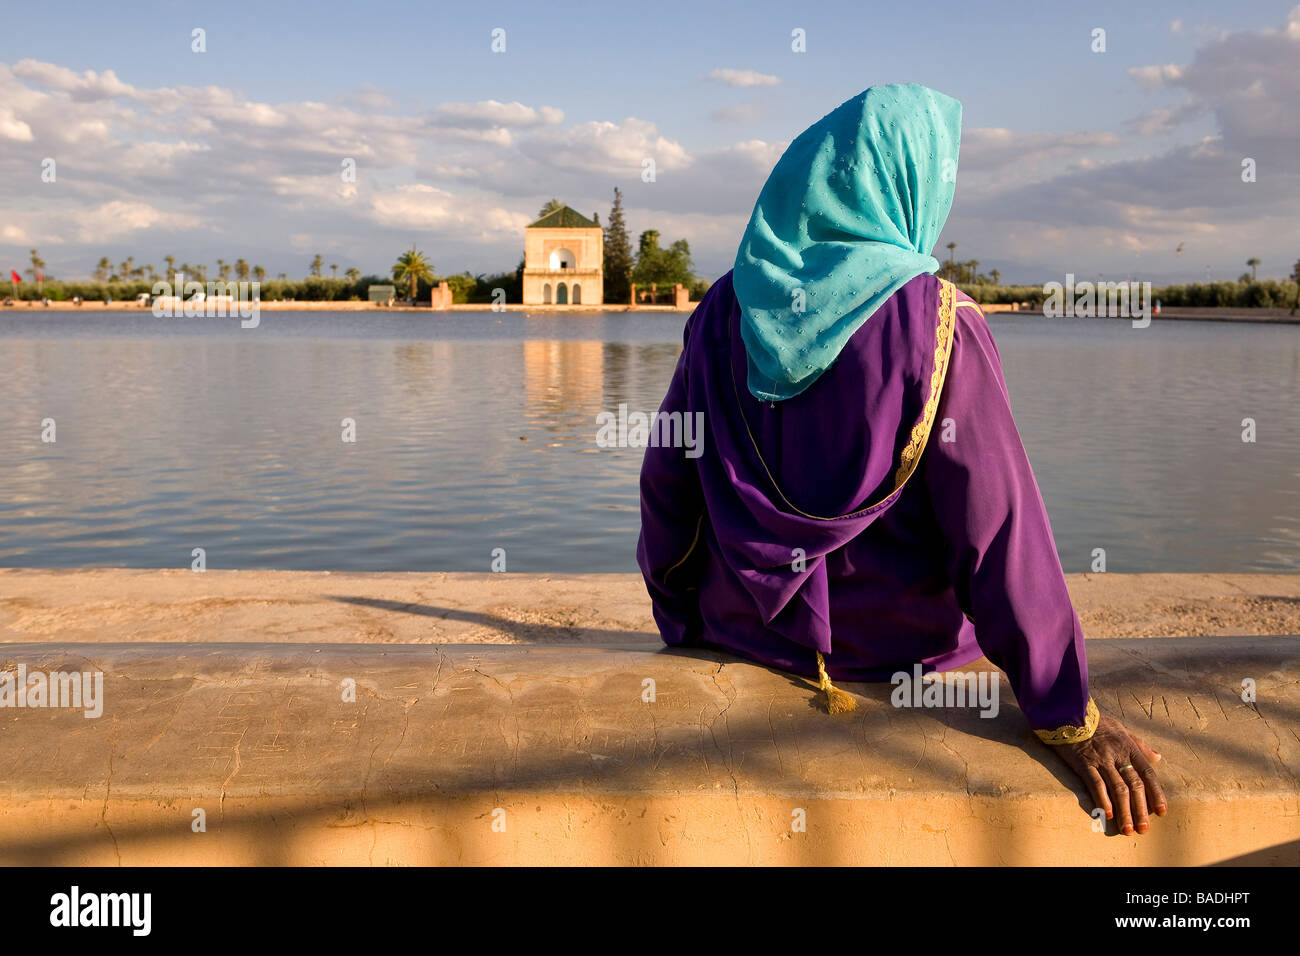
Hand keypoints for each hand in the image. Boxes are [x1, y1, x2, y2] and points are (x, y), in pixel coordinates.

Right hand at [1057, 715, 1167, 834]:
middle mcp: (1118, 755)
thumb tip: (1158, 757)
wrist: (1068, 712)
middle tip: (1144, 829)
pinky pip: (1095, 783)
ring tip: (1127, 828)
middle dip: (1141, 810)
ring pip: (1118, 789)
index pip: (1148, 774)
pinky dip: (1103, 799)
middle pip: (1135, 786)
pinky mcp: (1083, 762)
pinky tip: (1107, 814)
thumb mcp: (1121, 729)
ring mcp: (1101, 759)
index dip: (1157, 794)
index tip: (1162, 812)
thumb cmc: (1095, 722)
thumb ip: (1140, 745)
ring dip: (1124, 811)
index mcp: (1129, 748)